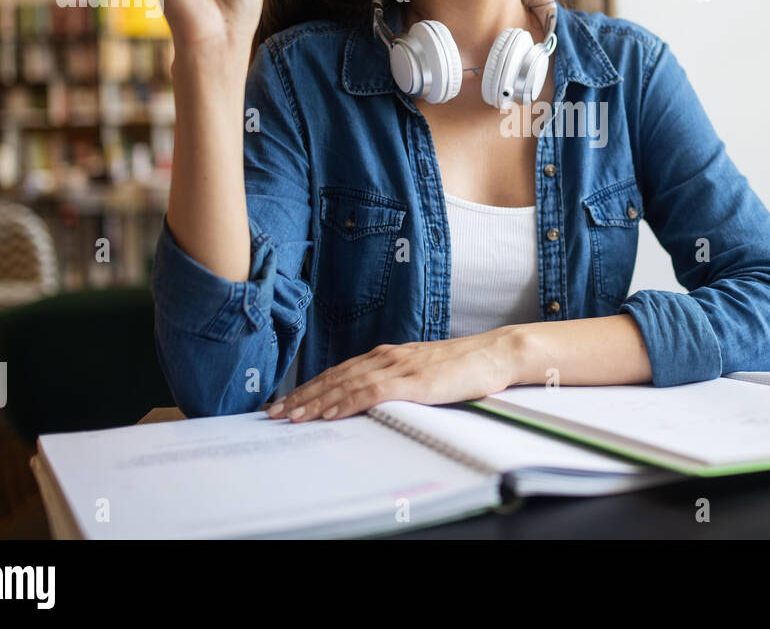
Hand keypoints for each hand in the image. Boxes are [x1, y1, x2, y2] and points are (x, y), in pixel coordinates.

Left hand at [266, 328, 524, 421]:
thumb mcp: (422, 373)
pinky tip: (332, 413)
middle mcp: (387, 357)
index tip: (287, 401)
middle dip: (302, 395)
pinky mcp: (414, 381)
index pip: (340, 372)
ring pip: (347, 384)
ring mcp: (400, 367)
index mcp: (388, 355)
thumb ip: (397, 382)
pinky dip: (348, 402)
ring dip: (316, 401)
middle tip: (274, 412)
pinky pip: (373, 391)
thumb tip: (371, 400)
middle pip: (335, 377)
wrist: (495, 353)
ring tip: (292, 415)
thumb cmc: (463, 366)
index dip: (311, 387)